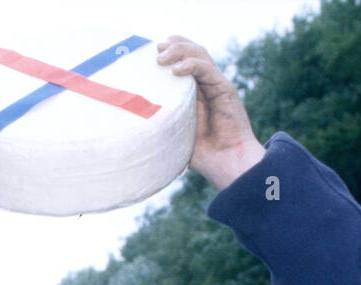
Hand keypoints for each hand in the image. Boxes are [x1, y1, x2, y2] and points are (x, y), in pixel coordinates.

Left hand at [156, 36, 265, 190]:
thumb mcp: (174, 134)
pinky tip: (175, 70)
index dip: (169, 51)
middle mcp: (206, 84)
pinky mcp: (224, 89)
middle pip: (191, 51)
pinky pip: (206, 69)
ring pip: (199, 54)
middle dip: (173, 45)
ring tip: (161, 56)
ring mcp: (216, 85)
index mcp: (195, 91)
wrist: (228, 164)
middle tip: (155, 49)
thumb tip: (132, 125)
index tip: (148, 53)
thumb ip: (161, 123)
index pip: (183, 60)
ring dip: (179, 51)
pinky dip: (190, 65)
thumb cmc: (202, 155)